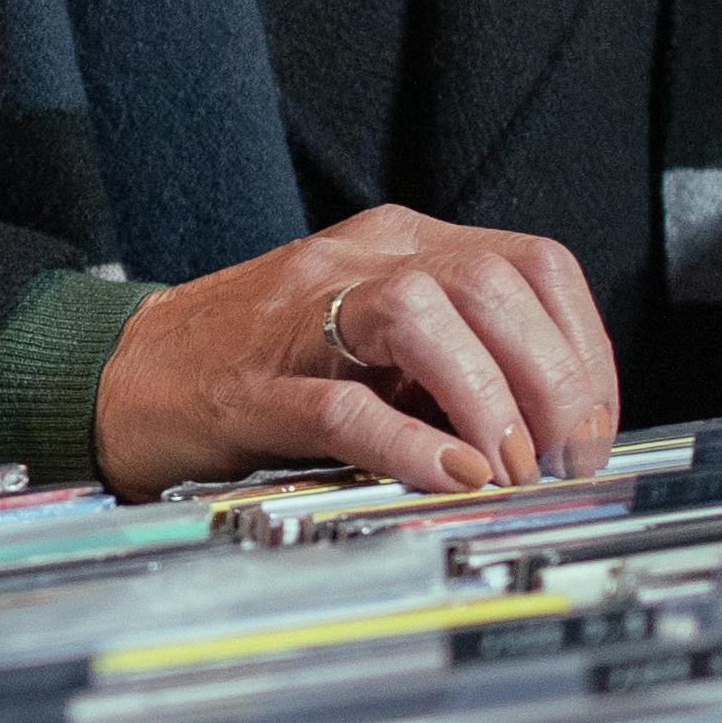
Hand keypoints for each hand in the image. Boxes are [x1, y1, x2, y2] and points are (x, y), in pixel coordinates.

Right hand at [96, 206, 620, 497]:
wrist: (127, 373)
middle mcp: (357, 261)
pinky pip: (346, 404)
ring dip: (490, 400)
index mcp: (398, 245)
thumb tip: (557, 427)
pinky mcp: (255, 386)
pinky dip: (412, 444)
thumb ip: (458, 363)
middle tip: (559, 457)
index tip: (594, 427)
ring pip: (427, 316)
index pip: (531, 266)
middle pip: (491, 283)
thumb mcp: (375, 344)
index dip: (584, 351)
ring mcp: (301, 318)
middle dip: (552, 379)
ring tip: (505, 468)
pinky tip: (447, 477)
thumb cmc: (259, 362)